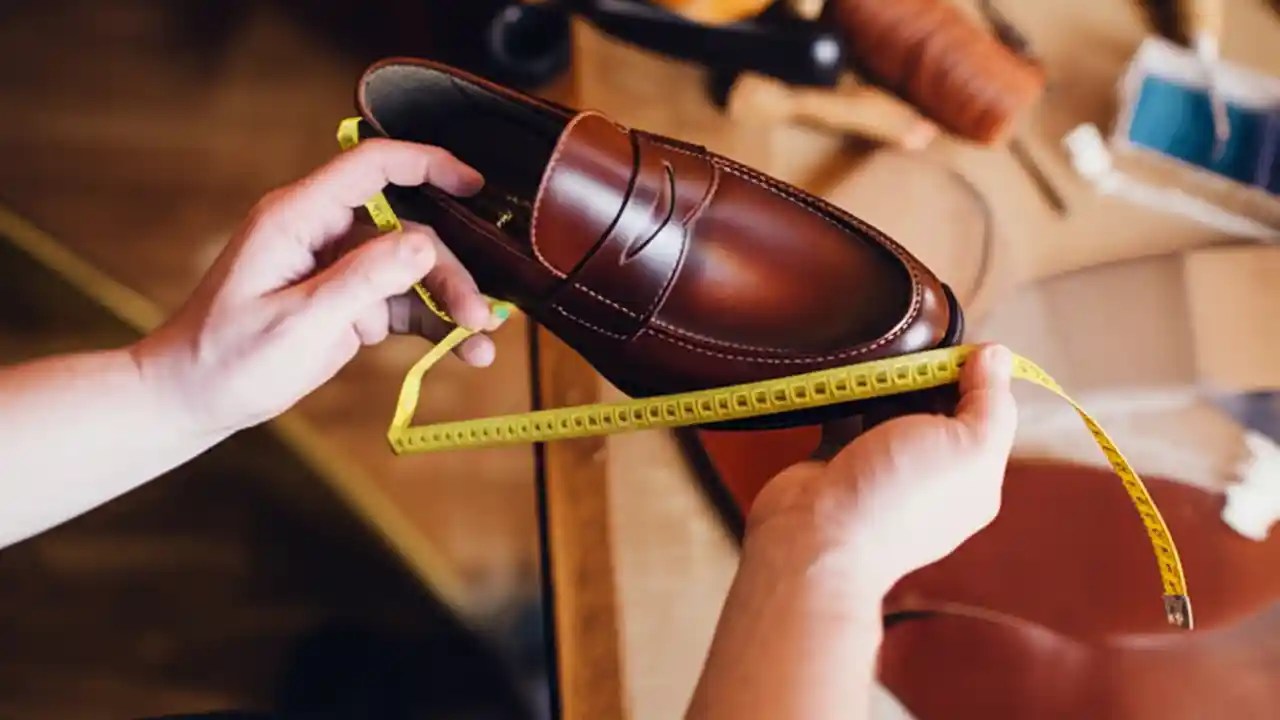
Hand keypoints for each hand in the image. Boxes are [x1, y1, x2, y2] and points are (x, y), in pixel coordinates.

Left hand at [132, 138, 501, 436]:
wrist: (192, 399)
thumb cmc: (228, 358)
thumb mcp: (299, 322)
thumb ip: (363, 280)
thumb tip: (423, 246)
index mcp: (298, 218)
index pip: (371, 168)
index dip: (427, 165)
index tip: (475, 184)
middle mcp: (321, 234)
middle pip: (408, 233)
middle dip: (448, 272)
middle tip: (477, 316)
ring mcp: (336, 270)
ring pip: (412, 272)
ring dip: (448, 303)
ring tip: (479, 342)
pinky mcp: (346, 304)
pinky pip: (401, 304)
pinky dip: (432, 326)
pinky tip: (463, 351)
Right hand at [746, 344, 1017, 596]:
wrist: (817, 537)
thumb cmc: (900, 495)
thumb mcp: (969, 445)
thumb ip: (990, 400)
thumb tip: (998, 354)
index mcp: (973, 477)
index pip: (987, 412)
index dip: (977, 374)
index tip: (953, 345)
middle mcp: (932, 473)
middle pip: (939, 405)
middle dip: (927, 372)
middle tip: (909, 345)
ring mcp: (883, 466)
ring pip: (892, 406)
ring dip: (884, 378)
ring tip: (874, 349)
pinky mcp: (839, 456)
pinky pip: (849, 413)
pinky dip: (846, 391)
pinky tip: (844, 368)